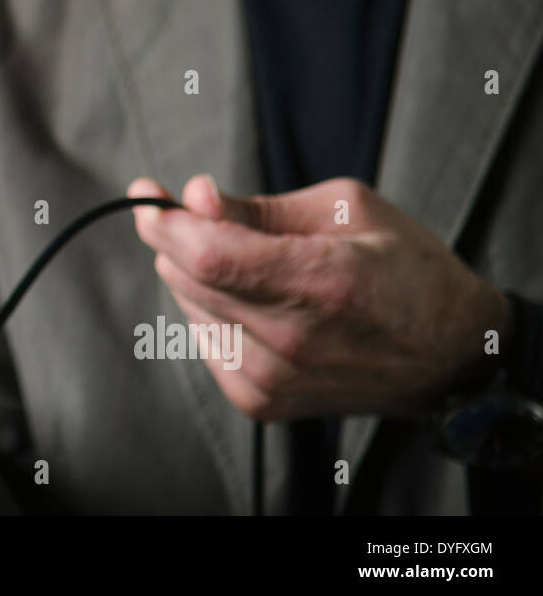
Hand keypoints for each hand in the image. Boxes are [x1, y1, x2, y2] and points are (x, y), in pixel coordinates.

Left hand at [127, 174, 509, 421]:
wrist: (447, 353)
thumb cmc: (403, 269)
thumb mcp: (344, 208)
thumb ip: (258, 208)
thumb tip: (192, 197)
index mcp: (324, 282)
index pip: (209, 256)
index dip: (168, 222)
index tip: (148, 194)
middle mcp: (294, 340)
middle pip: (189, 278)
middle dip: (175, 236)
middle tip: (189, 211)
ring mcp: (274, 379)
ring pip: (188, 306)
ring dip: (194, 272)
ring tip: (245, 258)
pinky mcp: (260, 401)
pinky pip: (201, 337)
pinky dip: (209, 308)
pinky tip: (248, 297)